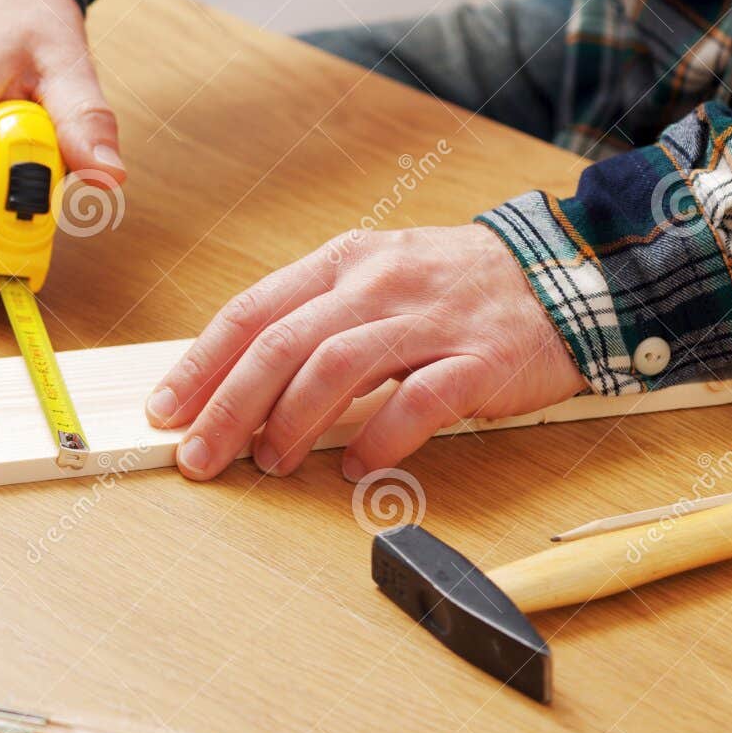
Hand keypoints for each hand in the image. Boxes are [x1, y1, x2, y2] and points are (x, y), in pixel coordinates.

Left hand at [145, 225, 586, 480]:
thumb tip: (235, 381)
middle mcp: (377, 285)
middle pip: (281, 345)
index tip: (166, 410)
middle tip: (201, 456)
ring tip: (271, 462)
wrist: (565, 274)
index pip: (250, 312)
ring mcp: (429, 319)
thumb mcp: (373, 280)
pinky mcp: (480, 358)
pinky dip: (380, 438)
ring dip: (292, 423)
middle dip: (229, 406)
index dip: (200, 365)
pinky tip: (359, 469)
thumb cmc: (452, 288)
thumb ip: (311, 320)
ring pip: (337, 367)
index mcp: (341, 263)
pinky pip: (419, 401)